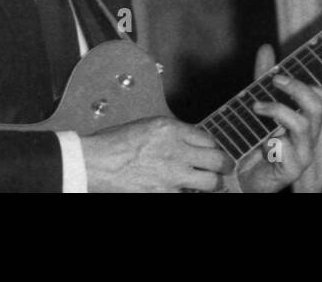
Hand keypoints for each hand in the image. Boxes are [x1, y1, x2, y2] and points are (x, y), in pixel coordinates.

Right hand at [82, 116, 232, 191]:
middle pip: (218, 159)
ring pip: (211, 182)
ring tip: (212, 184)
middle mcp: (177, 149)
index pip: (208, 138)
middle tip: (225, 169)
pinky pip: (189, 196)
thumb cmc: (114, 143)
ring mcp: (173, 174)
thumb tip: (189, 143)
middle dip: (225, 165)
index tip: (213, 152)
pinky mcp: (165, 193)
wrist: (96, 162)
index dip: (213, 147)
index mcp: (171, 128)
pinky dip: (190, 193)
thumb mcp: (146, 126)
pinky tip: (187, 191)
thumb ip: (171, 134)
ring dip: (213, 184)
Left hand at [236, 44, 321, 192]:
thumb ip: (263, 77)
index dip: (316, 86)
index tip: (285, 74)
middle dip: (298, 88)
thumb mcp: (259, 103)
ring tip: (256, 107)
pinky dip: (272, 140)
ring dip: (278, 110)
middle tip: (274, 80)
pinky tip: (260, 141)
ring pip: (305, 125)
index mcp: (308, 120)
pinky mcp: (291, 170)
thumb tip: (266, 47)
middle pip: (321, 107)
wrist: (240, 175)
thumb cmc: (254, 138)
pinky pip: (286, 149)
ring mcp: (303, 154)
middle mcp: (310, 136)